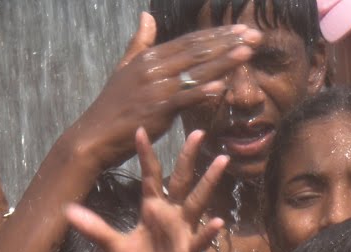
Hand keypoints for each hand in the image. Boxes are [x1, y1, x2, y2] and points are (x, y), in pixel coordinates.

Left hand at [65, 128, 225, 251]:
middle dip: (189, 156)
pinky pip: (200, 239)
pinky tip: (218, 222)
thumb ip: (95, 228)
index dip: (146, 154)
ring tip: (221, 161)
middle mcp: (172, 214)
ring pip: (198, 201)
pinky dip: (208, 231)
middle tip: (198, 132)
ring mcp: (184, 230)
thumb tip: (67, 211)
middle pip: (182, 179)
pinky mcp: (190, 251)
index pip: (151, 176)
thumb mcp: (114, 247)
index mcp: (154, 209)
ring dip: (209, 181)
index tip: (141, 130)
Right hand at [70, 12, 261, 168]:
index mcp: (150, 56)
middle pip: (197, 52)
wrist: (95, 135)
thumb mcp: (126, 68)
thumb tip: (147, 16)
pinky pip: (184, 99)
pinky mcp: (157, 109)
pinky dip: (202, 93)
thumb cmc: (115, 106)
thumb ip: (140, 42)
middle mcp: (154, 67)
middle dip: (227, 42)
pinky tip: (222, 87)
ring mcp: (155, 87)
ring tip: (247, 52)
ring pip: (195, 72)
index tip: (240, 29)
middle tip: (254, 35)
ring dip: (223, 61)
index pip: (189, 42)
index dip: (216, 35)